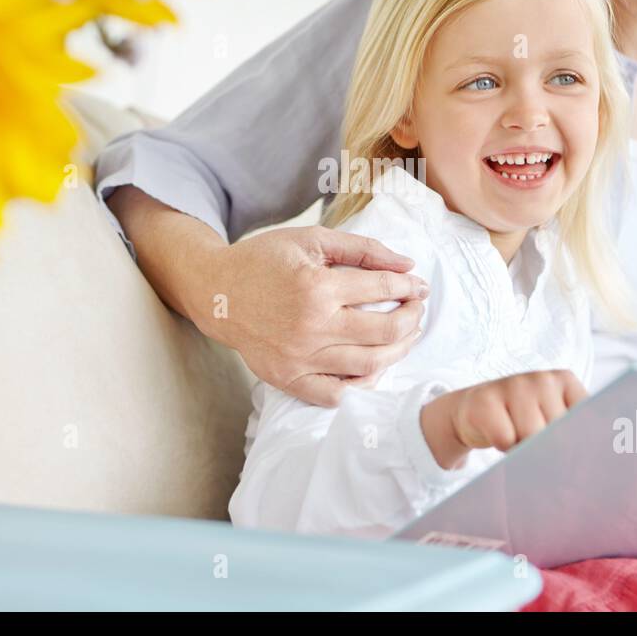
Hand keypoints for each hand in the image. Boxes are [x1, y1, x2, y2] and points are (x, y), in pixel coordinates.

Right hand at [199, 225, 428, 405]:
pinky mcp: (288, 379)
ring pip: (368, 366)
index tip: (418, 286)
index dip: (408, 287)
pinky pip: (336, 395)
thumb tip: (408, 264)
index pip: (382, 290)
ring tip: (405, 335)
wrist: (218, 294)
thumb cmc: (266, 260)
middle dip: (412, 318)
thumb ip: (362, 250)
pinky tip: (374, 366)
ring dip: (398, 350)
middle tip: (416, 309)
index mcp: (316, 287)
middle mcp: (311, 327)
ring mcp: (299, 359)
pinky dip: (362, 385)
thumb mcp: (312, 240)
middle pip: (384, 332)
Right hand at [419, 370, 587, 469]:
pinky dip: (502, 445)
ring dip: (522, 447)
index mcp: (565, 380)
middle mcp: (542, 378)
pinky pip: (505, 439)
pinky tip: (498, 432)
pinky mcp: (485, 400)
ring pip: (531, 437)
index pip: (586, 419)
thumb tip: (589, 468)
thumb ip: (574, 432)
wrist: (473, 411)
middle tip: (533, 439)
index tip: (575, 458)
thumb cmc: (521, 419)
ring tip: (515, 434)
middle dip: (546, 447)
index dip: (581, 445)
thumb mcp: (553, 418)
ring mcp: (512, 384)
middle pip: (558, 433)